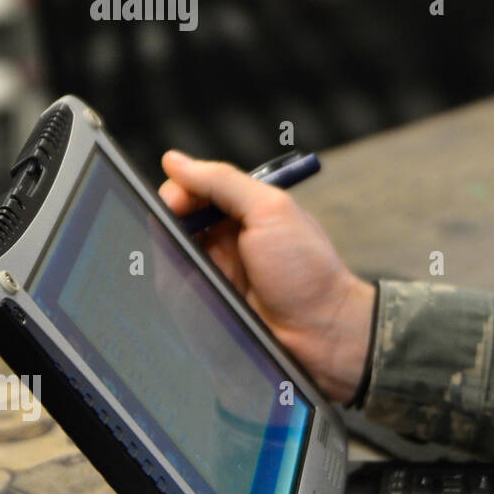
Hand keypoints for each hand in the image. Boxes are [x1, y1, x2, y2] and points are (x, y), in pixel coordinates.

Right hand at [157, 150, 375, 405]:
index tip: (175, 205)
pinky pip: (177, 297)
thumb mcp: (271, 211)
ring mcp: (215, 277)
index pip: (190, 192)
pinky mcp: (208, 309)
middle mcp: (224, 242)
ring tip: (208, 281)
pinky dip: (183, 297)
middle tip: (190, 248)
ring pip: (169, 263)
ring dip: (180, 269)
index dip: (176, 195)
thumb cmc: (307, 270)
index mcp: (242, 213)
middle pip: (171, 228)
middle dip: (170, 236)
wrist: (324, 333)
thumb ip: (222, 182)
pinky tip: (206, 301)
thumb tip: (175, 160)